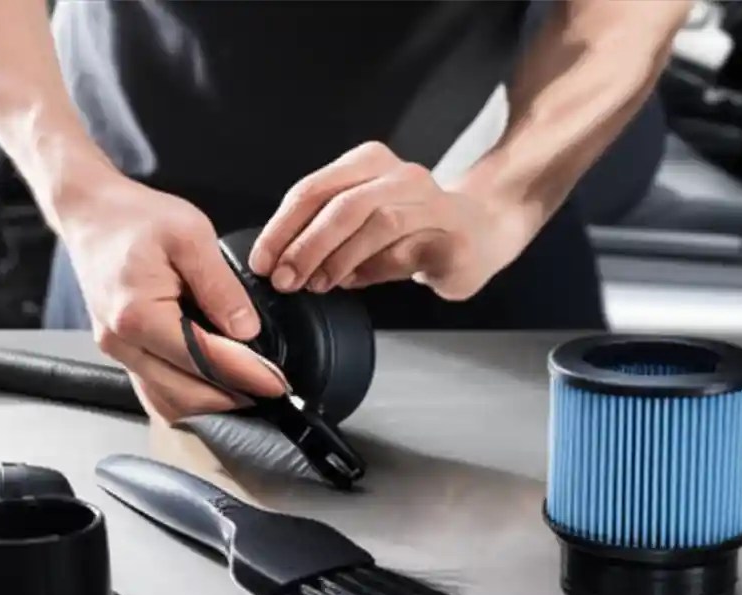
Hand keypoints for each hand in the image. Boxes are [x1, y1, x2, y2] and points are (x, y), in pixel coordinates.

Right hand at [52, 174, 288, 421]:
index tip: (278, 382)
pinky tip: (215, 390)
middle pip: (184, 395)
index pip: (204, 360)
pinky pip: (155, 391)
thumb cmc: (135, 218)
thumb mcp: (191, 235)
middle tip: (270, 392)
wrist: (91, 214)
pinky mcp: (121, 351)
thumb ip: (220, 286)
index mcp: (139, 314)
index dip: (247, 375)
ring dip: (209, 406)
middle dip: (232, 399)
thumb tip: (248, 331)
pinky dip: (187, 398)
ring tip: (248, 394)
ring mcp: (118, 351)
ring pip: (167, 403)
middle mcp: (122, 342)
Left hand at [248, 141, 537, 300]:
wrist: (479, 233)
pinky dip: (374, 271)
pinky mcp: (452, 236)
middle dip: (306, 246)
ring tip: (317, 285)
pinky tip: (356, 283)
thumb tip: (277, 262)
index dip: (282, 228)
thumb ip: (321, 233)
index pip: (313, 189)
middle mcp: (401, 174)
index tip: (262, 261)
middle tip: (285, 279)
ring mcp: (431, 202)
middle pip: (342, 205)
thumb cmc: (410, 229)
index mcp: (368, 163)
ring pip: (376, 224)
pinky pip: (407, 253)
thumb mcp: (358, 222)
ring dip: (339, 260)